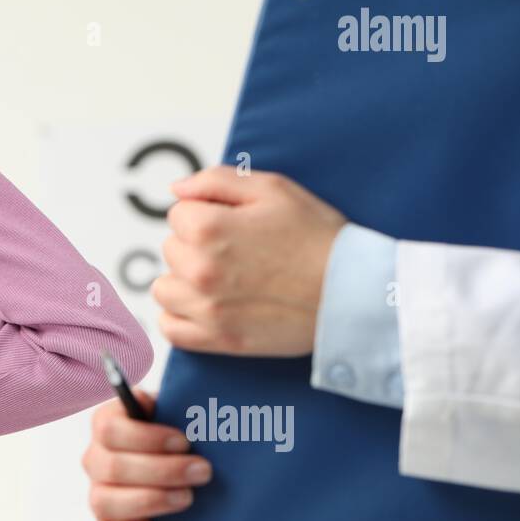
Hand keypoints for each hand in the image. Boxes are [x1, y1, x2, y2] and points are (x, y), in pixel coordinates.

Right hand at [83, 388, 211, 520]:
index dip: (147, 437)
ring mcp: (98, 494)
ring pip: (104, 501)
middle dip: (162, 470)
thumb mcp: (177, 413)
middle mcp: (95, 459)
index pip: (109, 430)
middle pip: (112, 466)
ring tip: (186, 498)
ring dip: (148, 500)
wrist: (185, 468)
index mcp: (106, 425)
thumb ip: (173, 403)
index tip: (184, 442)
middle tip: (202, 471)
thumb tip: (170, 405)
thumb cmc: (180, 437)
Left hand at [152, 167, 345, 356]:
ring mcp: (207, 309)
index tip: (236, 224)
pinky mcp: (219, 339)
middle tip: (239, 251)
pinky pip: (171, 329)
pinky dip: (180, 318)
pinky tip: (205, 307)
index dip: (207, 214)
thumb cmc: (319, 238)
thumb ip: (216, 181)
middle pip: (171, 249)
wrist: (355, 292)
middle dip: (196, 245)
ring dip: (184, 282)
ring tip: (221, 279)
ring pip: (165, 288)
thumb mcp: (273, 189)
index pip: (178, 214)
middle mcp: (200, 270)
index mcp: (208, 229)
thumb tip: (177, 189)